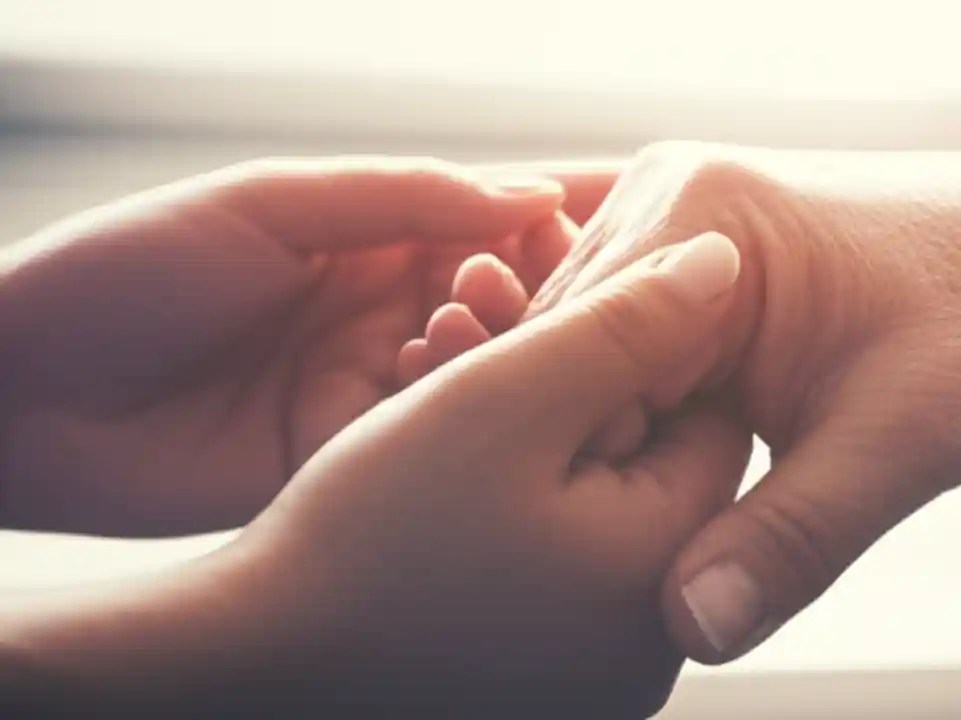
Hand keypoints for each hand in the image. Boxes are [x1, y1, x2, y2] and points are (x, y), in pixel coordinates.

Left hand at [0, 158, 585, 534]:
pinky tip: (451, 376)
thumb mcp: (270, 204)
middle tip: (540, 273)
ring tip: (478, 312)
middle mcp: (386, 311)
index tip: (611, 209)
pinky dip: (457, 405)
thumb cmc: (129, 269)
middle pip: (508, 300)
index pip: (495, 221)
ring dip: (505, 341)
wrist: (26, 391)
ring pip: (485, 371)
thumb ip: (407, 197)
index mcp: (372, 236)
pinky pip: (435, 434)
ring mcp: (372, 387)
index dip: (555, 216)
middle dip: (542, 283)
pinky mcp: (353, 456)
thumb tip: (540, 195)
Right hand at [4, 232, 750, 716]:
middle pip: (655, 474)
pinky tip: (462, 483)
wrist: (252, 663)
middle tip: (510, 357)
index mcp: (665, 570)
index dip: (647, 352)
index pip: (711, 422)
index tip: (574, 317)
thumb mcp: (505, 399)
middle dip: (589, 399)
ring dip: (549, 449)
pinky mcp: (549, 685)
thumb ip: (625, 323)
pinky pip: (565, 572)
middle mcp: (653, 644)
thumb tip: (721, 262)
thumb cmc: (368, 532)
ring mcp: (599, 676)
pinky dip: (527, 516)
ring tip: (468, 408)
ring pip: (605, 518)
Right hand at [530, 141, 960, 661]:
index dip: (580, 466)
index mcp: (694, 215)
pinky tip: (669, 455)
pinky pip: (626, 341)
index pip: (566, 359)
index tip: (611, 547)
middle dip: (591, 450)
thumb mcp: (901, 443)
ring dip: (611, 432)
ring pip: (586, 353)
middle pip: (562, 353)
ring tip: (655, 497)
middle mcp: (665, 194)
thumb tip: (686, 630)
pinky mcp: (693, 247)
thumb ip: (794, 537)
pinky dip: (637, 406)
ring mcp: (675, 213)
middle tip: (619, 541)